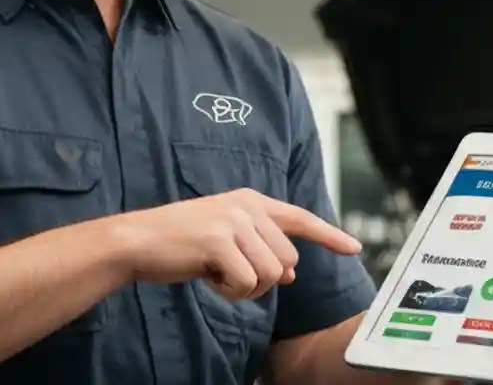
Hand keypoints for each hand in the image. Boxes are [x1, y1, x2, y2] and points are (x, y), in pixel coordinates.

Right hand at [114, 188, 361, 301]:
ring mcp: (234, 222)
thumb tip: (290, 274)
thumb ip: (260, 250)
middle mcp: (247, 206)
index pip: (299, 218)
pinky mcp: (221, 241)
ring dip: (245, 287)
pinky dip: (229, 292)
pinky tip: (206, 275)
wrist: (138, 241)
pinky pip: (247, 284)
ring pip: (271, 275)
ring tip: (215, 271)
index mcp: (250, 201)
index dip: (329, 236)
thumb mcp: (225, 241)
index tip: (354, 248)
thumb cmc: (180, 243)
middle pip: (288, 261)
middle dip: (263, 279)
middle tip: (227, 272)